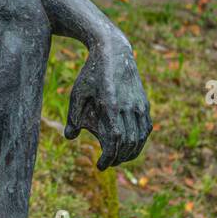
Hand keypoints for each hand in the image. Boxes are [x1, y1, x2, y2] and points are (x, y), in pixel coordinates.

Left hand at [64, 35, 151, 169]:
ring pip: (140, 137)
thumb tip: (70, 137)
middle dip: (119, 158)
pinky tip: (130, 146)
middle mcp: (128, 106)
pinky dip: (140, 141)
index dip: (109, 156)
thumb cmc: (91, 74)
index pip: (115, 139)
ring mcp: (139, 105)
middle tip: (108, 163)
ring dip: (131, 152)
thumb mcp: (77, 94)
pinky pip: (146, 128)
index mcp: (111, 105)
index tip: (100, 165)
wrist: (113, 52)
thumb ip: (74, 117)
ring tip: (119, 158)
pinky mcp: (144, 103)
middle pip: (129, 142)